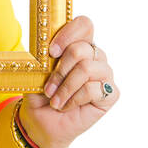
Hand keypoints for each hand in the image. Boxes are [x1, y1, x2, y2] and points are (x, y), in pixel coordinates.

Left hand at [17, 14, 118, 147]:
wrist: (42, 122)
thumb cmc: (41, 95)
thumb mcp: (36, 73)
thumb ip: (43, 58)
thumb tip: (44, 49)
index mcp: (78, 45)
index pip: (84, 25)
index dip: (68, 34)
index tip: (51, 52)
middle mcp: (95, 57)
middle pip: (82, 48)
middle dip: (60, 70)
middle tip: (48, 87)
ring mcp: (105, 75)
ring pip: (87, 68)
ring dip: (65, 86)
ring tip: (54, 100)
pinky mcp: (111, 94)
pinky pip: (94, 89)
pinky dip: (74, 99)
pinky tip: (66, 106)